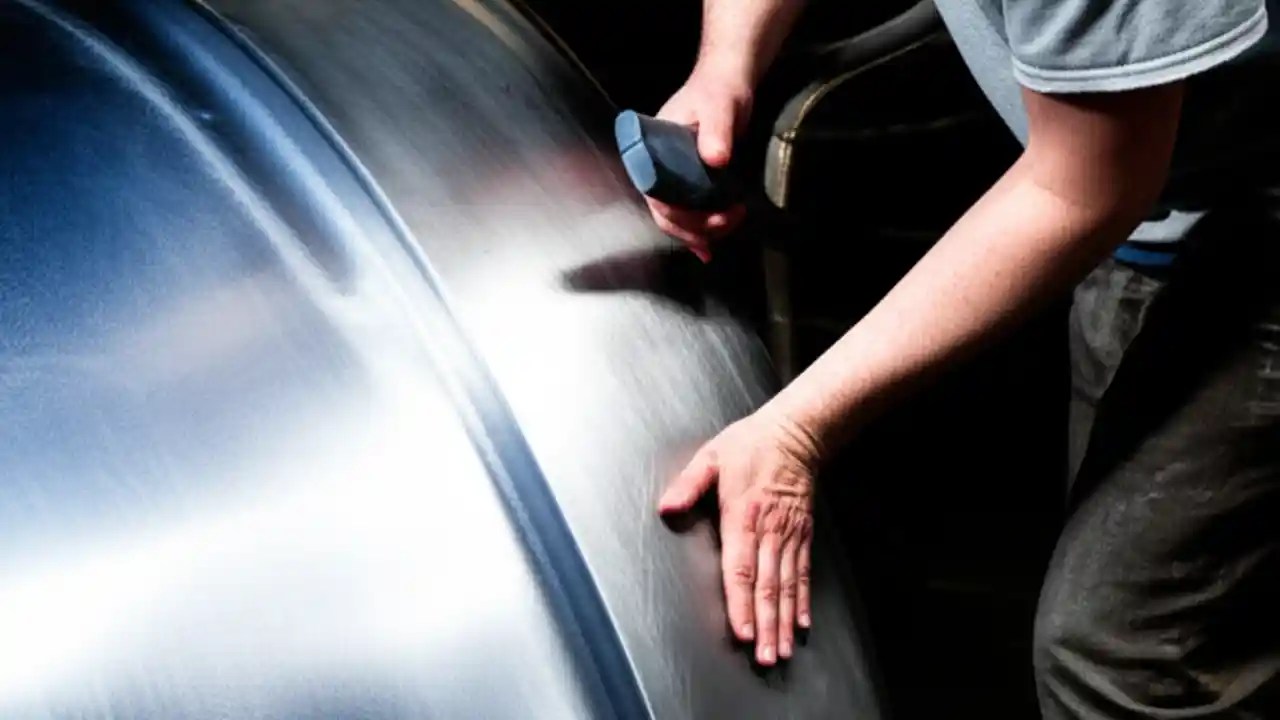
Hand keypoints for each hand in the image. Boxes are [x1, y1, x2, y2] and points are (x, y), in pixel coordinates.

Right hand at [646, 66, 752, 260]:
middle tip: (726, 222)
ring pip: (676, 217)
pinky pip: (686, 212)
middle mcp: (655, 169)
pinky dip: (698, 231)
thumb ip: (717, 131)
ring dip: (700, 231)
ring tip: (730, 223)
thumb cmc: (718, 91)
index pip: (656, 196)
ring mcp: (670, 176)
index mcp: (650, 153)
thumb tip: (716, 160)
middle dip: (694, 228)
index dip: (677, 218)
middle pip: (665, 213)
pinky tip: (708, 247)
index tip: (703, 226)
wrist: (727, 82)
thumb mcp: (719, 108)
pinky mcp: (687, 181)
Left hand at [658, 407, 821, 665]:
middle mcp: (769, 531)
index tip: (742, 630)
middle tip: (764, 656)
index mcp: (743, 515)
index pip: (741, 568)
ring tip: (781, 650)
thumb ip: (688, 485)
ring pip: (786, 586)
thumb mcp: (711, 457)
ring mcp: (788, 535)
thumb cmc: (750, 445)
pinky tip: (801, 624)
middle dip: (766, 625)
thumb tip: (667, 507)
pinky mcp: (802, 535)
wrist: (796, 433)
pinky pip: (803, 573)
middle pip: (767, 586)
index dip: (741, 603)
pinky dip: (802, 601)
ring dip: (784, 621)